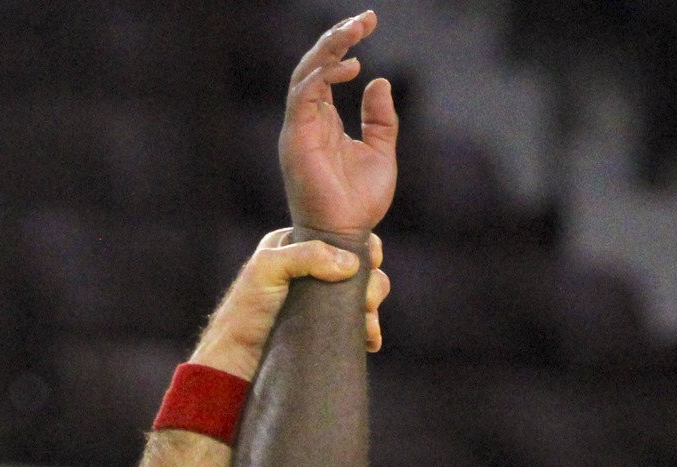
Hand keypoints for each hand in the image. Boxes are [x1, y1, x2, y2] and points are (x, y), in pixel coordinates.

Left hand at [190, 228, 389, 380]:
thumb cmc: (245, 312)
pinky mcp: (326, 328)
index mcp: (296, 248)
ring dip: (371, 310)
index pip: (340, 238)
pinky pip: (358, 323)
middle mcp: (311, 271)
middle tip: (367, 303)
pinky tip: (369, 340)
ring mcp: (320, 302)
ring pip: (362, 296)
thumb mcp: (267, 270)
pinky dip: (369, 330)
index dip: (362, 248)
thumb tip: (351, 264)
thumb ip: (307, 256)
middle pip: (359, 268)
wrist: (237, 362)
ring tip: (367, 327)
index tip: (370, 263)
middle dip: (371, 284)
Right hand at [279, 12, 397, 238]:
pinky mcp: (296, 139)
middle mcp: (306, 120)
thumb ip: (380, 119)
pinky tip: (350, 67)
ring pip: (305, 73)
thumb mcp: (381, 152)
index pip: (326, 71)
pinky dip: (323, 77)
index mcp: (322, 120)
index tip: (369, 23)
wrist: (347, 235)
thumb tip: (379, 82)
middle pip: (314, 65)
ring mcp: (298, 128)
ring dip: (330, 49)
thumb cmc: (360, 201)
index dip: (344, 45)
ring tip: (356, 31)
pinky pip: (302, 96)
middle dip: (337, 37)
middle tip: (365, 18)